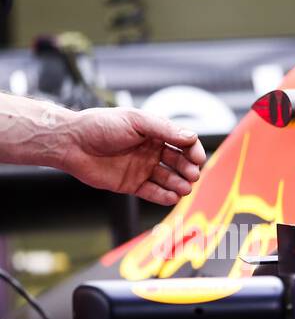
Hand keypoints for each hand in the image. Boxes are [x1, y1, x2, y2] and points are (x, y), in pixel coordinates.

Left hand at [58, 107, 205, 205]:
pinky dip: (165, 197)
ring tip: (183, 188)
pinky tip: (172, 197)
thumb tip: (191, 137)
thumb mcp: (135, 121)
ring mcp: (143, 169)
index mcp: (154, 133)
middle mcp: (151, 151)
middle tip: (191, 175)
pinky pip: (154, 193)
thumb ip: (164, 129)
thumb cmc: (100, 126)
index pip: (183, 143)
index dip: (193, 151)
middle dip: (188, 170)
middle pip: (179, 163)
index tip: (198, 158)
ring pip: (170, 180)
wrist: (72, 143)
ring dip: (180, 184)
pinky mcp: (133, 185)